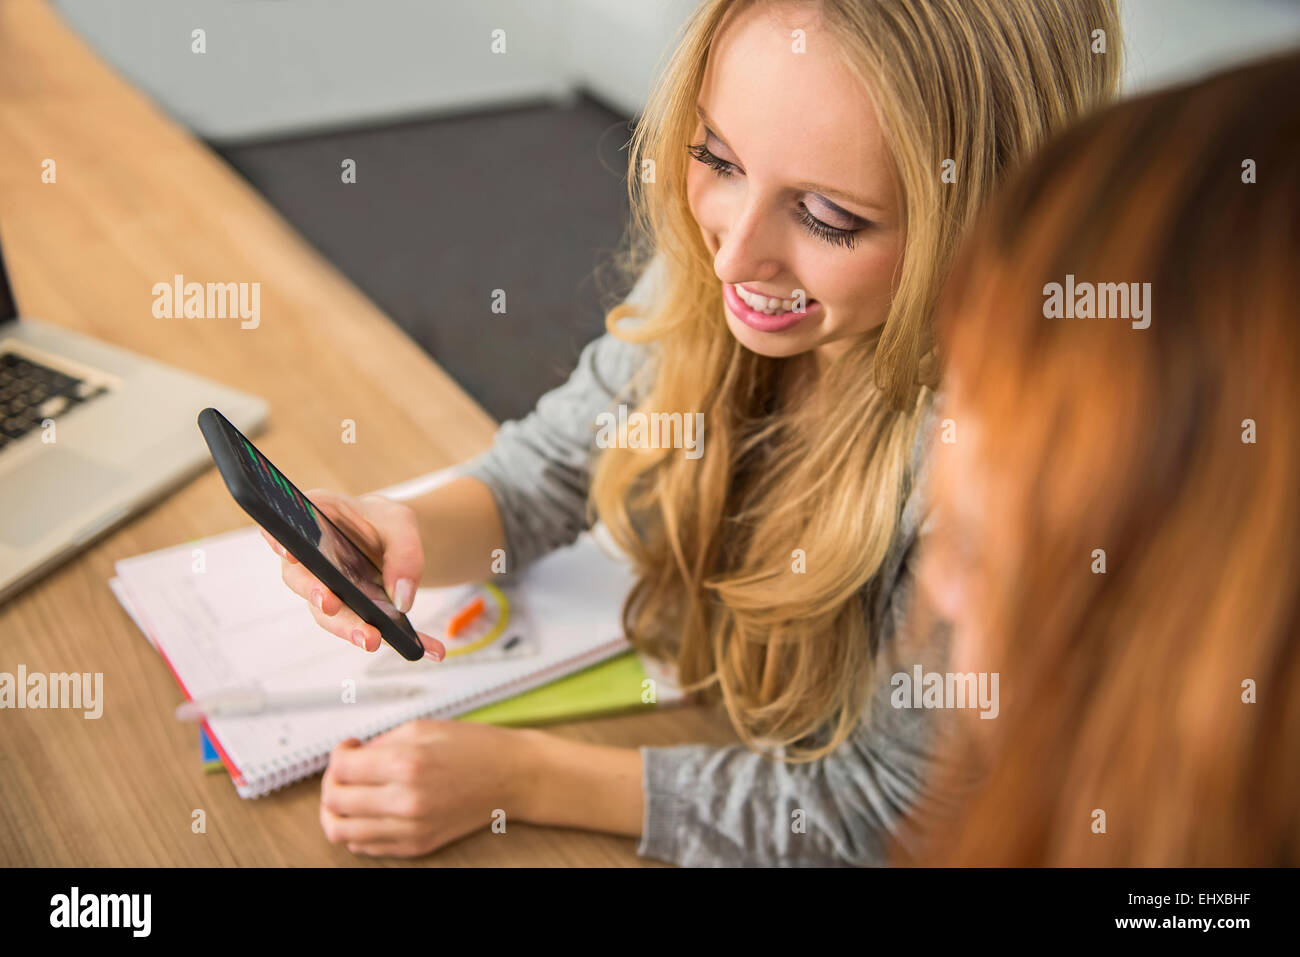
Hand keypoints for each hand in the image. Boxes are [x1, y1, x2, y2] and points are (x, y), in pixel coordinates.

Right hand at [258, 489, 444, 658]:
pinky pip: (364, 627)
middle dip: (318, 595)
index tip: (290, 552)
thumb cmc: (382, 523)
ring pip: (327, 613)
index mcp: (314, 522)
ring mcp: (324, 590)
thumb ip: (404, 553)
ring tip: (373, 640)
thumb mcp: (400, 524)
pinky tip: (429, 649)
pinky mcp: (346, 612)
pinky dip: (395, 640)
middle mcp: (310, 560)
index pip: (287, 529)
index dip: (280, 540)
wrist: (391, 540)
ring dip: (348, 628)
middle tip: (332, 606)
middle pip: (305, 580)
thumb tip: (402, 600)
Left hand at [319, 719, 533, 856]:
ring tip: (349, 794)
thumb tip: (351, 758)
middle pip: (334, 801)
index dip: (338, 754)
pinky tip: (369, 810)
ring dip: (336, 810)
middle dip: (332, 781)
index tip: (349, 748)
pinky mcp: (417, 846)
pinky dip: (356, 830)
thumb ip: (380, 743)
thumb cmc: (475, 748)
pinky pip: (366, 847)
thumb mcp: (423, 728)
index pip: (341, 768)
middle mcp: (405, 801)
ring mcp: (411, 829)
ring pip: (342, 831)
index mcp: (405, 764)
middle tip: (345, 770)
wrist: (513, 777)